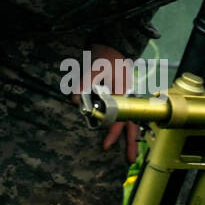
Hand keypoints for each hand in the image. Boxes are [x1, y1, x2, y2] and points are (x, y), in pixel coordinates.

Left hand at [78, 44, 139, 162]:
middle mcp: (127, 98)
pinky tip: (123, 137)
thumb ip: (83, 83)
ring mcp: (126, 97)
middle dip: (130, 143)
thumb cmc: (105, 55)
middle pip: (131, 124)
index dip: (112, 133)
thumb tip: (74, 101)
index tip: (106, 146)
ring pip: (130, 121)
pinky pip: (126, 115)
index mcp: (122, 93)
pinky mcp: (122, 97)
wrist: (113, 43)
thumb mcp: (93, 67)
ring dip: (129, 137)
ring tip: (130, 155)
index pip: (120, 118)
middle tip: (130, 161)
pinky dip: (125, 128)